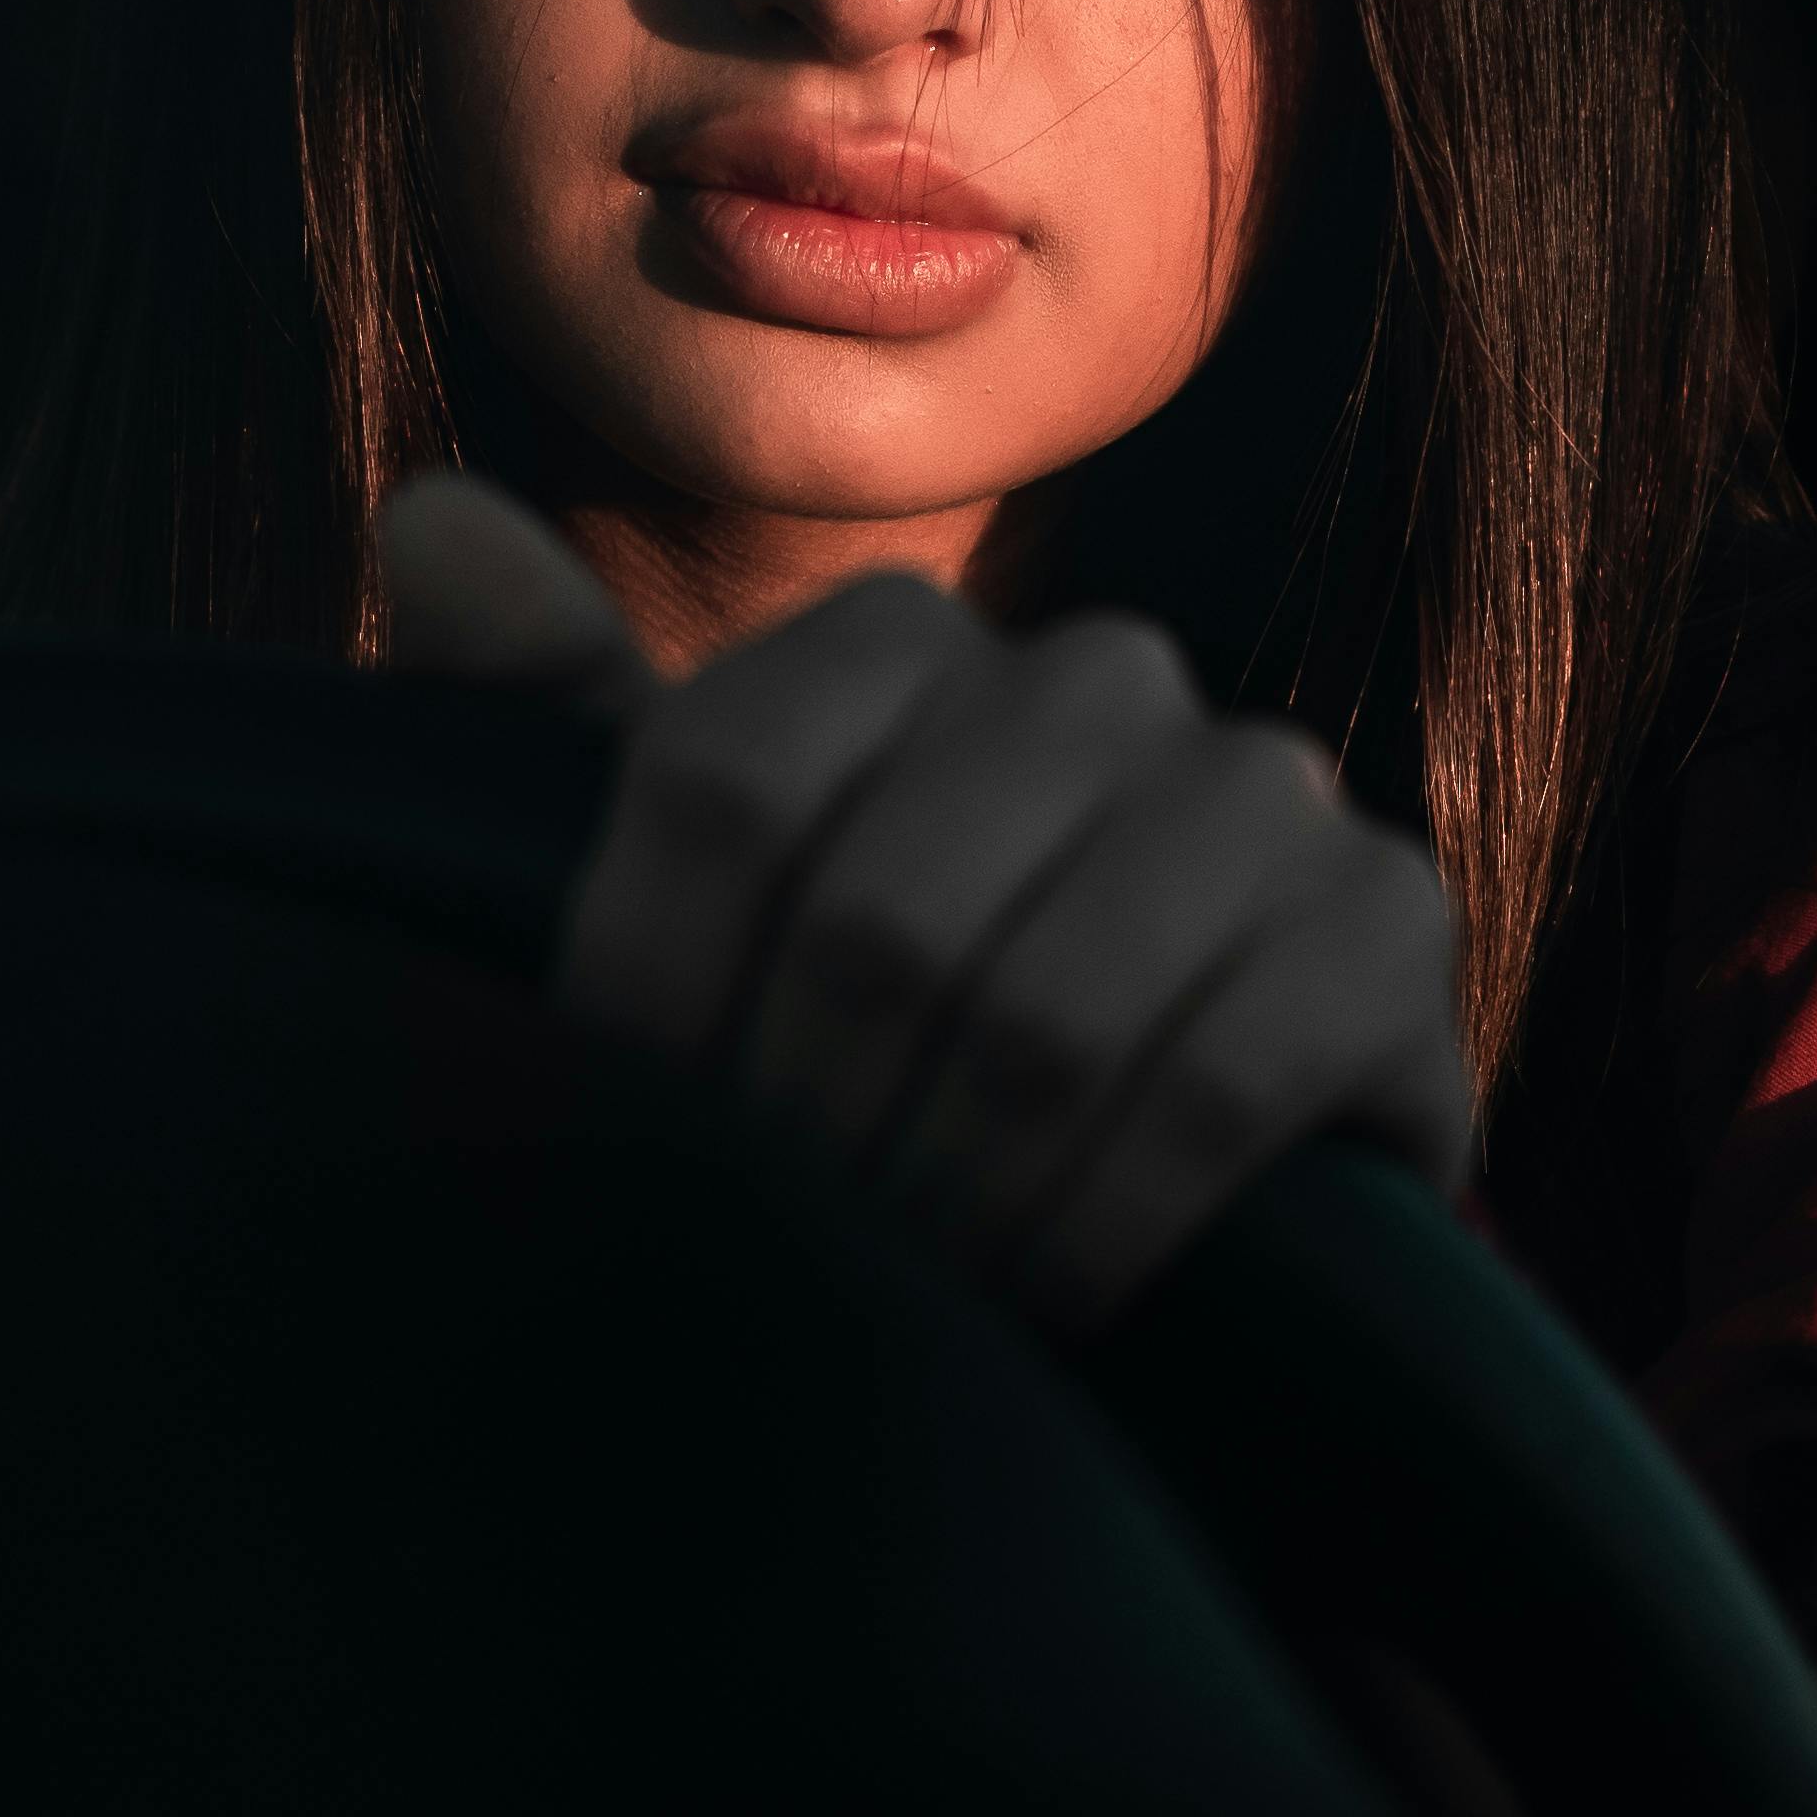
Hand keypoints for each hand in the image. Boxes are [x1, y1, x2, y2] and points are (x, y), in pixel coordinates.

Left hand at [381, 471, 1471, 1333]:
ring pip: (1045, 1012)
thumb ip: (567, 727)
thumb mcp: (708, 906)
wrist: (1149, 1213)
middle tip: (781, 1245)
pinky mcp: (1390, 932)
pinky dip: (1104, 1221)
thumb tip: (426, 520)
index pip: (724, 779)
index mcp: (910, 650)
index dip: (649, 987)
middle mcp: (1100, 684)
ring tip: (909, 1289)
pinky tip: (1053, 1297)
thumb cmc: (875, 1050)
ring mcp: (1263, 797)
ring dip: (948, 1197)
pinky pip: (1219, 1082)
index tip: (623, 1126)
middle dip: (805, 1126)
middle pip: (879, 912)